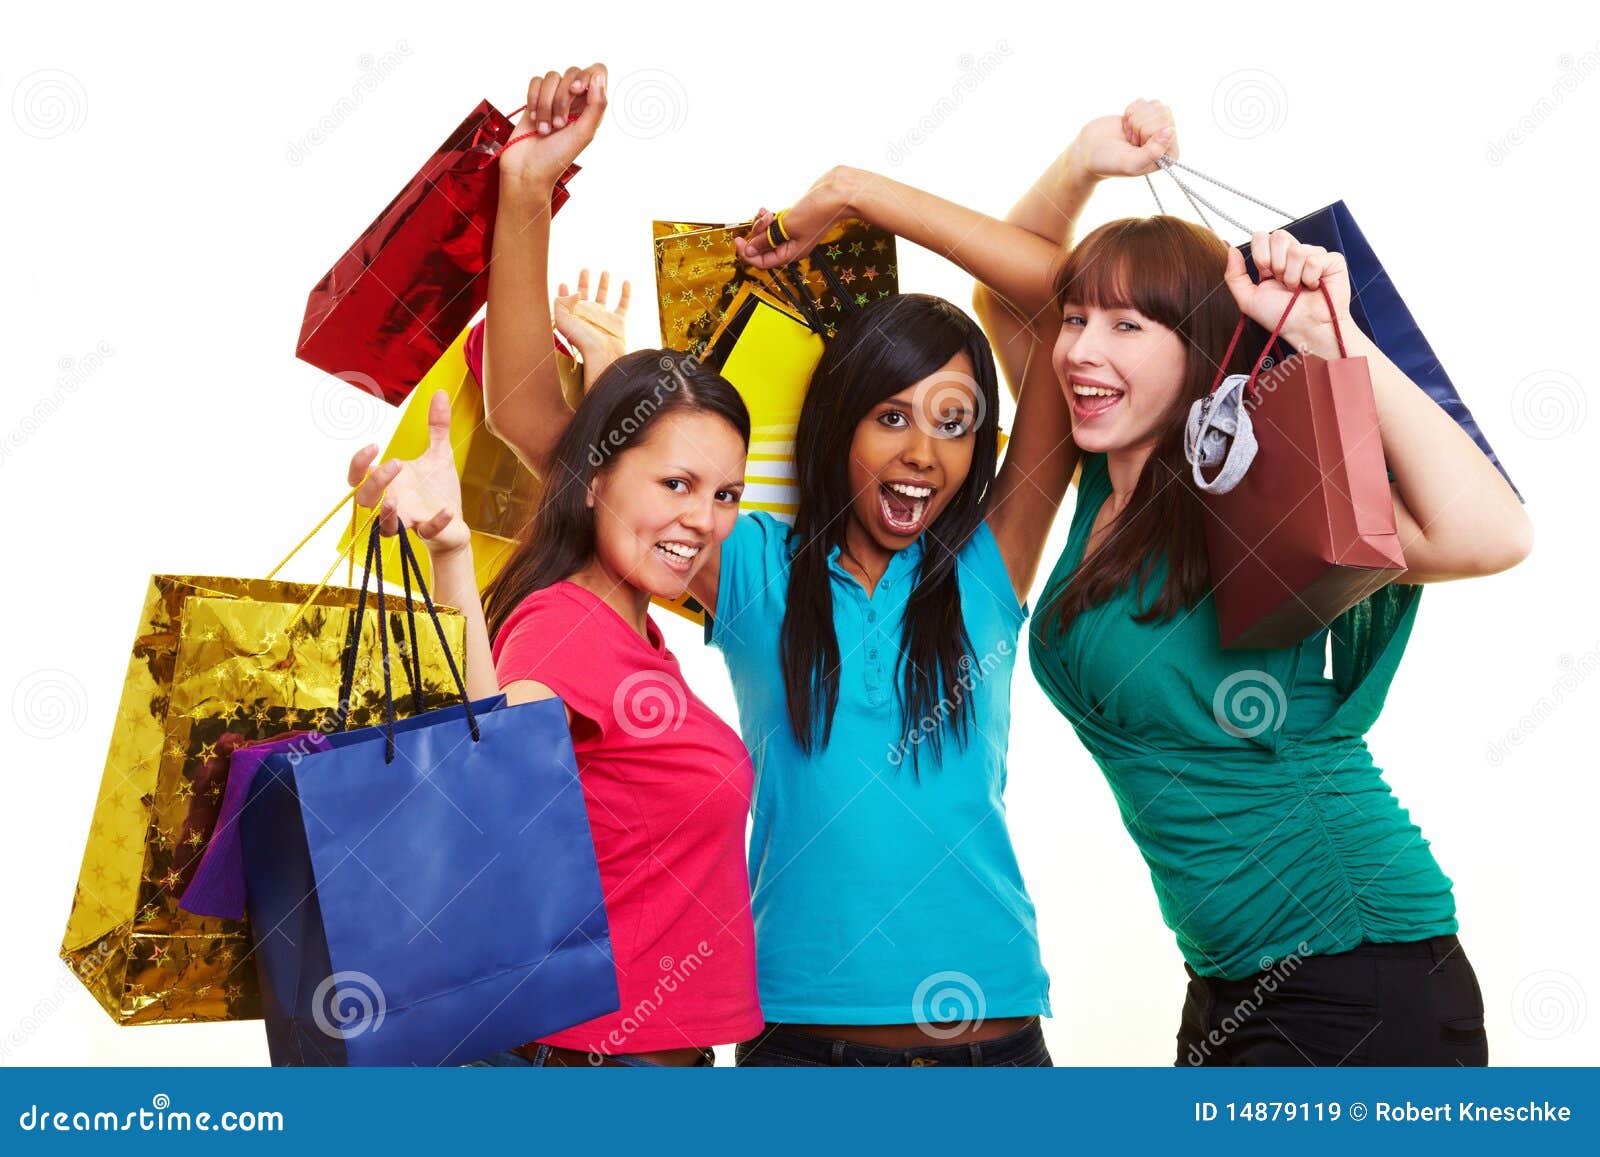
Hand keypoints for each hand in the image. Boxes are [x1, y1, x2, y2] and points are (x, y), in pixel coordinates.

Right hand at [347, 390, 469, 557]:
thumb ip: (437, 426)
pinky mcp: (429, 532)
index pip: (358, 477)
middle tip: (395, 464)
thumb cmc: (438, 490)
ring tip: (394, 501)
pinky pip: (426, 532)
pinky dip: (434, 523)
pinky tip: (446, 510)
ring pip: (384, 527)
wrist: (456, 522)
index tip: (374, 446)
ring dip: (386, 515)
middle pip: (365, 500)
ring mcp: (409, 520)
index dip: (358, 463)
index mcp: (389, 483)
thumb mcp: (440, 454)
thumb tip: (439, 393)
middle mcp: (393, 503)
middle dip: (375, 483)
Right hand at [498, 63, 607, 189]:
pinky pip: (536, 82)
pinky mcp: (535, 100)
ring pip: (552, 77)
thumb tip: (598, 76)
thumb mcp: (584, 134)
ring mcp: (554, 98)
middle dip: (562, 98)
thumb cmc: (557, 157)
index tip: (576, 91)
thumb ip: (597, 105)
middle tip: (559, 124)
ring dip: (546, 104)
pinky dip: (533, 100)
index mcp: (592, 107)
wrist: (527, 169)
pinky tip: (534, 120)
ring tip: (545, 129)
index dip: (587, 75)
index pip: (598, 72)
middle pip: (572, 72)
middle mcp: (575, 100)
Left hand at [553, 268, 628, 383]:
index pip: (566, 300)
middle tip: (584, 270)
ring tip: (604, 271)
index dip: (563, 292)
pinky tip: (626, 282)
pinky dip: (626, 293)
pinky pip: (623, 304)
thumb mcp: (562, 320)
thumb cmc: (581, 341)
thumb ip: (562, 302)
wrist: (602, 355)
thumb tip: (577, 292)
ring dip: (604, 283)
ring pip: (604, 296)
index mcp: (573, 315)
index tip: (562, 283)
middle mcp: (587, 315)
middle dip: (584, 281)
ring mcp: (603, 318)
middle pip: (585, 294)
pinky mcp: (618, 322)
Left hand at [733, 167, 855, 269]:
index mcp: (791, 254)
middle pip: (762, 247)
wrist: (836, 193)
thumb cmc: (819, 211)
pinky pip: (773, 224)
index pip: (762, 262)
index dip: (747, 253)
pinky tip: (768, 211)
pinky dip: (767, 218)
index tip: (738, 240)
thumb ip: (766, 239)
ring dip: (761, 223)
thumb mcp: (786, 227)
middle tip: (763, 219)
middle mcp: (791, 246)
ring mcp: (791, 233)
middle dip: (756, 233)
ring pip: (766, 234)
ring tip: (767, 212)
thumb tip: (750, 248)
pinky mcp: (792, 221)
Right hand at [1067, 98, 1176, 178]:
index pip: (1167, 128)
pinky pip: (1145, 101)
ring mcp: (1157, 126)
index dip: (1147, 132)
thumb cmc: (1107, 161)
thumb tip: (1171, 131)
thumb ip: (1153, 152)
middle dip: (1140, 124)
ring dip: (1135, 118)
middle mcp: (1166, 141)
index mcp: (1167, 156)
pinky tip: (1125, 126)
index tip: (1134, 144)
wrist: (1088, 150)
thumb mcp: (1130, 163)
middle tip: (1129, 139)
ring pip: (1156, 105)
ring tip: (1127, 133)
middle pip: (1163, 114)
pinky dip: (1131, 111)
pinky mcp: (1146, 115)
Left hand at [1223, 230, 1354, 357]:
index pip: (1261, 236)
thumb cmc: (1280, 317)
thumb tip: (1229, 247)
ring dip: (1293, 277)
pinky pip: (1315, 259)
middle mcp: (1293, 253)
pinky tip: (1314, 287)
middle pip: (1278, 236)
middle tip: (1282, 283)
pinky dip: (1310, 278)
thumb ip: (1234, 275)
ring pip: (1296, 250)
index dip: (1261, 256)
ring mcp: (1313, 255)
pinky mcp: (1332, 260)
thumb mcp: (1248, 299)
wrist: (1304, 330)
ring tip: (1298, 289)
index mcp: (1273, 259)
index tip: (1266, 276)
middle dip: (1276, 265)